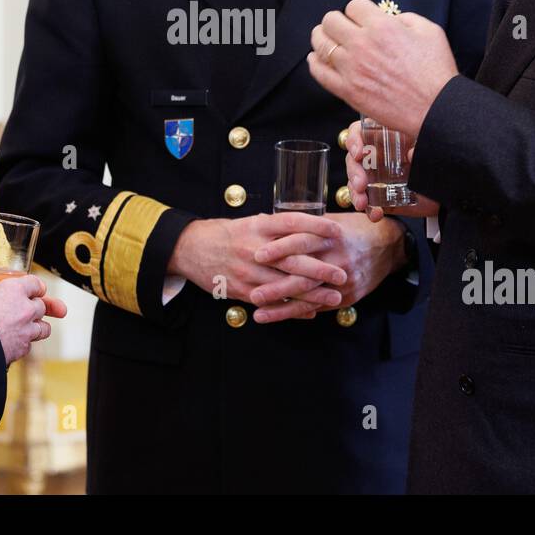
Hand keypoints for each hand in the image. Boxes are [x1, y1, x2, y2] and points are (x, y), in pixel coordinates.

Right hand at [0, 273, 67, 363]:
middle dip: (38, 308)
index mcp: (13, 290)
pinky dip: (23, 345)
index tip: (36, 289)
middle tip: (32, 310)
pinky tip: (13, 345)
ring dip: (37, 328)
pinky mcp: (21, 349)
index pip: (35, 283)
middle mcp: (25, 309)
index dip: (36, 286)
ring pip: (44, 328)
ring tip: (30, 329)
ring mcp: (26, 330)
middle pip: (42, 306)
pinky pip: (28, 346)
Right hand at [168, 212, 347, 322]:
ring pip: (285, 286)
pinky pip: (272, 302)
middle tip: (343, 274)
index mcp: (258, 227)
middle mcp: (254, 249)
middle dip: (320, 269)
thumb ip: (278, 228)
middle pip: (292, 259)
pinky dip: (293, 308)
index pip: (291, 223)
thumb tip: (312, 228)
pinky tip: (311, 311)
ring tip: (334, 297)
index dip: (315, 226)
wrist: (191, 249)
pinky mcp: (242, 291)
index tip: (337, 231)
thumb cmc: (227, 234)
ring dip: (312, 294)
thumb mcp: (251, 223)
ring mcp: (248, 272)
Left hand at [254, 212, 406, 314]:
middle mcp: (338, 258)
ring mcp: (344, 280)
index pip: (303, 241)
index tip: (258, 254)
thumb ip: (306, 227)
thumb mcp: (332, 221)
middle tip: (253, 291)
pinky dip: (297, 312)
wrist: (388, 246)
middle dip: (277, 284)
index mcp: (332, 235)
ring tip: (258, 310)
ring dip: (282, 304)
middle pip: (304, 273)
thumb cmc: (354, 229)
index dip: (280, 248)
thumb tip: (273, 226)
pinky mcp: (347, 296)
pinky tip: (277, 316)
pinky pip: (319, 306)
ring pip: (310, 295)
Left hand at [308, 0, 457, 139]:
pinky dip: (314, 63)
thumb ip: (405, 18)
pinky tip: (316, 59)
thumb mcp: (429, 31)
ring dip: (321, 38)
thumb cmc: (436, 72)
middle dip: (335, 20)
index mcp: (382, 27)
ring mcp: (352, 68)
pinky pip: (319, 73)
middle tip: (339, 26)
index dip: (357, 10)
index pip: (354, 6)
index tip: (360, 17)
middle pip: (330, 21)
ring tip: (324, 38)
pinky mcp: (347, 90)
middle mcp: (362, 45)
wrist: (435, 108)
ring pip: (321, 44)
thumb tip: (388, 19)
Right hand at [342, 119, 440, 221]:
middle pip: (354, 159)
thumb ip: (421, 146)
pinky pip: (368, 202)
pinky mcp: (382, 197)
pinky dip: (369, 210)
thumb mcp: (430, 148)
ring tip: (363, 203)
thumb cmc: (440, 164)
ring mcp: (378, 177)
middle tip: (361, 184)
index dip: (354, 140)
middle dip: (353, 172)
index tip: (359, 153)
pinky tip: (376, 214)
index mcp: (387, 138)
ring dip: (355, 193)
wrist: (451, 194)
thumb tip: (410, 154)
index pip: (360, 132)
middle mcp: (378, 156)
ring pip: (355, 181)